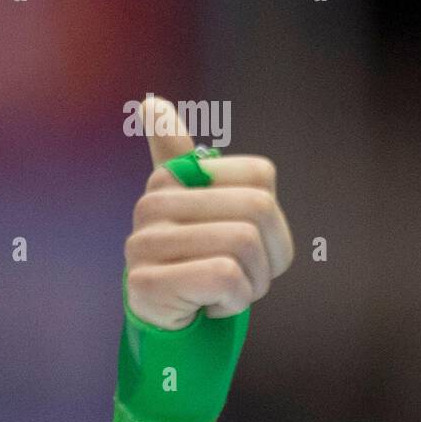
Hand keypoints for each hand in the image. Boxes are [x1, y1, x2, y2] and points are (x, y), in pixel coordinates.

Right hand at [124, 96, 293, 329]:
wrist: (168, 320)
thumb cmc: (200, 259)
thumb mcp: (211, 207)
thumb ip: (185, 154)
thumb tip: (151, 101)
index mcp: (175, 176)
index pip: (262, 178)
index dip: (275, 220)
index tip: (252, 241)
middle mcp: (153, 202)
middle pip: (259, 209)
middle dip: (269, 255)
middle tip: (244, 274)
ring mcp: (145, 242)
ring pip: (243, 244)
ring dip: (252, 281)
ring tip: (225, 289)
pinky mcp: (146, 282)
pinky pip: (225, 277)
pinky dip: (233, 300)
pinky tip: (208, 305)